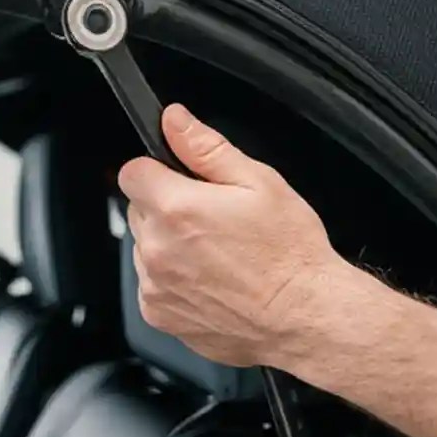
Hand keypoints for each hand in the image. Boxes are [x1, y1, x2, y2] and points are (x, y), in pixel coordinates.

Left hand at [117, 104, 349, 367]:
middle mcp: (157, 249)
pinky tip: (212, 280)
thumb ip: (205, 147)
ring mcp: (155, 285)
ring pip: (146, 247)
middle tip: (213, 219)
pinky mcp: (159, 314)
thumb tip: (174, 120)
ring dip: (170, 245)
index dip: (159, 170)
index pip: (133, 172)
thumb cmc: (289, 253)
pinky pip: (153, 284)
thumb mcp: (258, 182)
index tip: (182, 180)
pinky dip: (174, 280)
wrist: (304, 316)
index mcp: (176, 209)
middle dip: (169, 207)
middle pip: (140, 210)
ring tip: (218, 254)